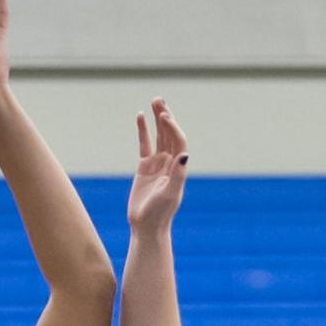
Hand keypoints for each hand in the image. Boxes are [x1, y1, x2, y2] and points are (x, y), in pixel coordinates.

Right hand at [128, 99, 188, 234]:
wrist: (147, 226)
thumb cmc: (160, 213)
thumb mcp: (170, 193)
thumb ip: (178, 173)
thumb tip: (184, 154)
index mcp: (179, 167)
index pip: (179, 141)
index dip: (173, 127)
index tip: (165, 116)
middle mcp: (170, 163)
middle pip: (170, 134)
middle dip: (166, 116)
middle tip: (159, 99)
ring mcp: (157, 164)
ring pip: (159, 136)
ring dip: (157, 119)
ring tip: (155, 101)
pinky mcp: (144, 167)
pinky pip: (145, 144)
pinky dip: (143, 131)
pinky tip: (141, 117)